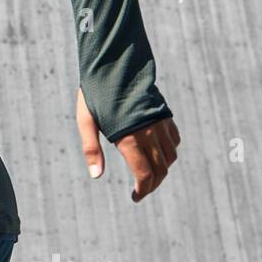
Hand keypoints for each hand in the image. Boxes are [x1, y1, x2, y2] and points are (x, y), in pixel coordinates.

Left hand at [77, 86, 179, 201]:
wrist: (116, 64)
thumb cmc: (96, 93)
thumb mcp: (86, 121)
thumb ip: (91, 149)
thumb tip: (96, 176)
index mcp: (128, 137)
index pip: (144, 174)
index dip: (142, 190)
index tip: (135, 197)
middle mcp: (148, 132)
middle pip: (161, 169)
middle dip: (152, 185)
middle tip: (141, 191)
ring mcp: (160, 123)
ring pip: (170, 156)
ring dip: (162, 170)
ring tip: (148, 175)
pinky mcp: (165, 114)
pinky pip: (174, 140)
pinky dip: (169, 151)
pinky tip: (157, 154)